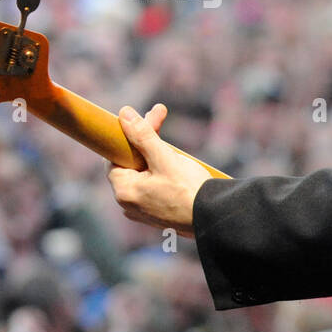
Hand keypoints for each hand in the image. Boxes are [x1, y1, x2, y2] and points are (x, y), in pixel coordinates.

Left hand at [106, 103, 210, 236]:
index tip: (143, 120)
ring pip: (143, 174)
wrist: (217, 218)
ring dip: (156, 153)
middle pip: (130, 163)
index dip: (128, 136)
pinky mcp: (158, 214)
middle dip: (146, 138)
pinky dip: (162, 172)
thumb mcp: (165, 158)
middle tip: (160, 113)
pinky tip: (177, 162)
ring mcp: (142, 211)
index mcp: (124, 191)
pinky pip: (153, 187)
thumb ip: (142, 135)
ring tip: (172, 140)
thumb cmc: (190, 190)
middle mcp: (128, 204)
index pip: (114, 156)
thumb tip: (124, 113)